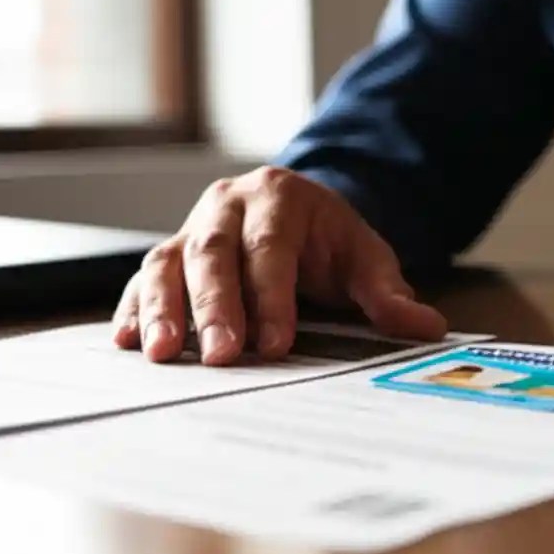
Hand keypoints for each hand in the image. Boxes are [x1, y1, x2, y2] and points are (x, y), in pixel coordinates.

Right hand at [112, 166, 446, 364]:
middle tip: (220, 355)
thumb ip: (389, 293)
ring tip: (161, 354)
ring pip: (166, 263)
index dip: (270, 296)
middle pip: (212, 253)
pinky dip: (133, 311)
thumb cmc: (331, 243)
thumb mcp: (367, 259)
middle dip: (214, 307)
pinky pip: (142, 282)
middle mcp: (226, 206)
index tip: (274, 343)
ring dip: (160, 309)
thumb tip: (426, 327)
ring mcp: (190, 229)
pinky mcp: (169, 257)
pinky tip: (128, 343)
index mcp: (278, 198)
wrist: (300, 216)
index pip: (271, 248)